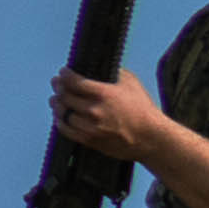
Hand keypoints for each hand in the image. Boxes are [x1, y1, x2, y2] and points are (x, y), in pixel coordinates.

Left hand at [48, 69, 164, 160]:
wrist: (151, 139)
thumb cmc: (143, 111)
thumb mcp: (133, 84)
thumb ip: (115, 73)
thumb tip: (100, 67)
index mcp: (104, 94)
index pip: (73, 81)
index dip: (64, 74)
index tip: (63, 72)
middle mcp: (94, 110)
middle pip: (64, 96)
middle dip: (58, 87)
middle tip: (56, 83)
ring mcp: (90, 126)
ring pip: (62, 113)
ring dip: (57, 104)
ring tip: (56, 100)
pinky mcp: (89, 140)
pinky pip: (66, 130)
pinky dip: (60, 121)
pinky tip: (61, 117)